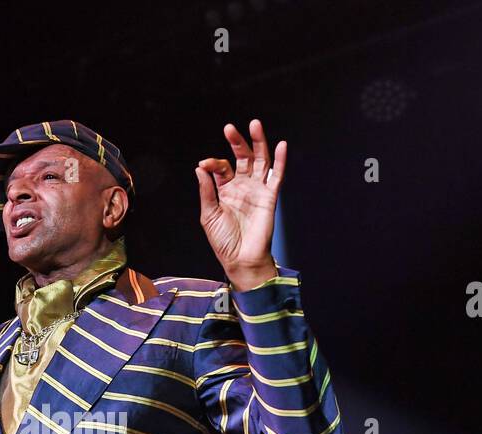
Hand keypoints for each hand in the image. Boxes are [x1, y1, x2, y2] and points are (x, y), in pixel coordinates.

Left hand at [195, 119, 285, 290]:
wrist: (241, 259)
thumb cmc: (224, 241)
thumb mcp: (208, 215)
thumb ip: (206, 191)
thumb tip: (200, 168)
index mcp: (225, 190)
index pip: (221, 168)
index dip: (213, 163)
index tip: (204, 164)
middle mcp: (242, 186)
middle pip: (242, 158)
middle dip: (237, 142)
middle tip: (230, 128)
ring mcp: (257, 190)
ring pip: (260, 161)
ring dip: (258, 143)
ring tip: (255, 125)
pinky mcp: (270, 197)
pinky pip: (277, 176)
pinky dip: (280, 161)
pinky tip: (280, 145)